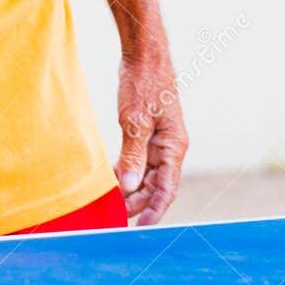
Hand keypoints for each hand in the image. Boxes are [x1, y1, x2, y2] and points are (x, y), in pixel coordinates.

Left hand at [116, 52, 187, 225]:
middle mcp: (169, 148)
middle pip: (156, 186)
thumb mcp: (134, 121)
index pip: (167, 189)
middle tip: (114, 216)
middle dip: (137, 203)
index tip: (140, 228)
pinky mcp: (147, 135)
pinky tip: (110, 181)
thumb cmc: (145, 83)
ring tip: (110, 202)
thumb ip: (133, 155)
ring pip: (146, 176)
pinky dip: (126, 173)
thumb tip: (131, 187)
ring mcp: (158, 142)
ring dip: (130, 190)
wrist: (144, 56)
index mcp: (174, 147)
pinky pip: (138, 162)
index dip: (153, 211)